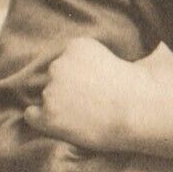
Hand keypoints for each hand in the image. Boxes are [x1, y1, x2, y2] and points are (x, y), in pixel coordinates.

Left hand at [25, 38, 144, 150]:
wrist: (141, 114)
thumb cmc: (140, 90)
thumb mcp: (123, 60)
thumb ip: (100, 60)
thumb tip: (106, 68)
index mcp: (76, 46)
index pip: (66, 60)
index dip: (78, 74)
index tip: (94, 85)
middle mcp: (59, 65)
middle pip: (53, 77)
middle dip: (66, 88)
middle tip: (90, 103)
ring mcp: (52, 91)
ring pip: (46, 97)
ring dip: (59, 106)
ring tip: (84, 117)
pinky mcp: (49, 115)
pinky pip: (31, 115)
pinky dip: (40, 120)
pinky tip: (56, 124)